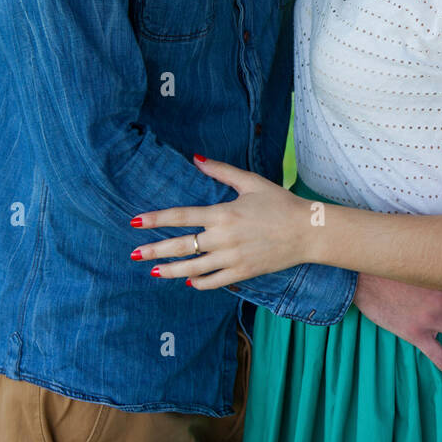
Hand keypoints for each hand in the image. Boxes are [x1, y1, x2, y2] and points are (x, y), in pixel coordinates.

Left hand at [129, 156, 315, 287]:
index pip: (181, 217)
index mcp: (223, 213)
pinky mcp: (243, 272)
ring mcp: (232, 258)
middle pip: (181, 246)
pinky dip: (199, 283)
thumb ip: (220, 171)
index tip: (135, 223)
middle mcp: (223, 238)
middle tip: (134, 254)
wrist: (307, 231)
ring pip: (194, 269)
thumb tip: (195, 158)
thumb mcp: (250, 182)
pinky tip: (188, 282)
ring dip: (171, 271)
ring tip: (154, 271)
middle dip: (155, 250)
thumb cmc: (280, 203)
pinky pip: (215, 282)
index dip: (155, 220)